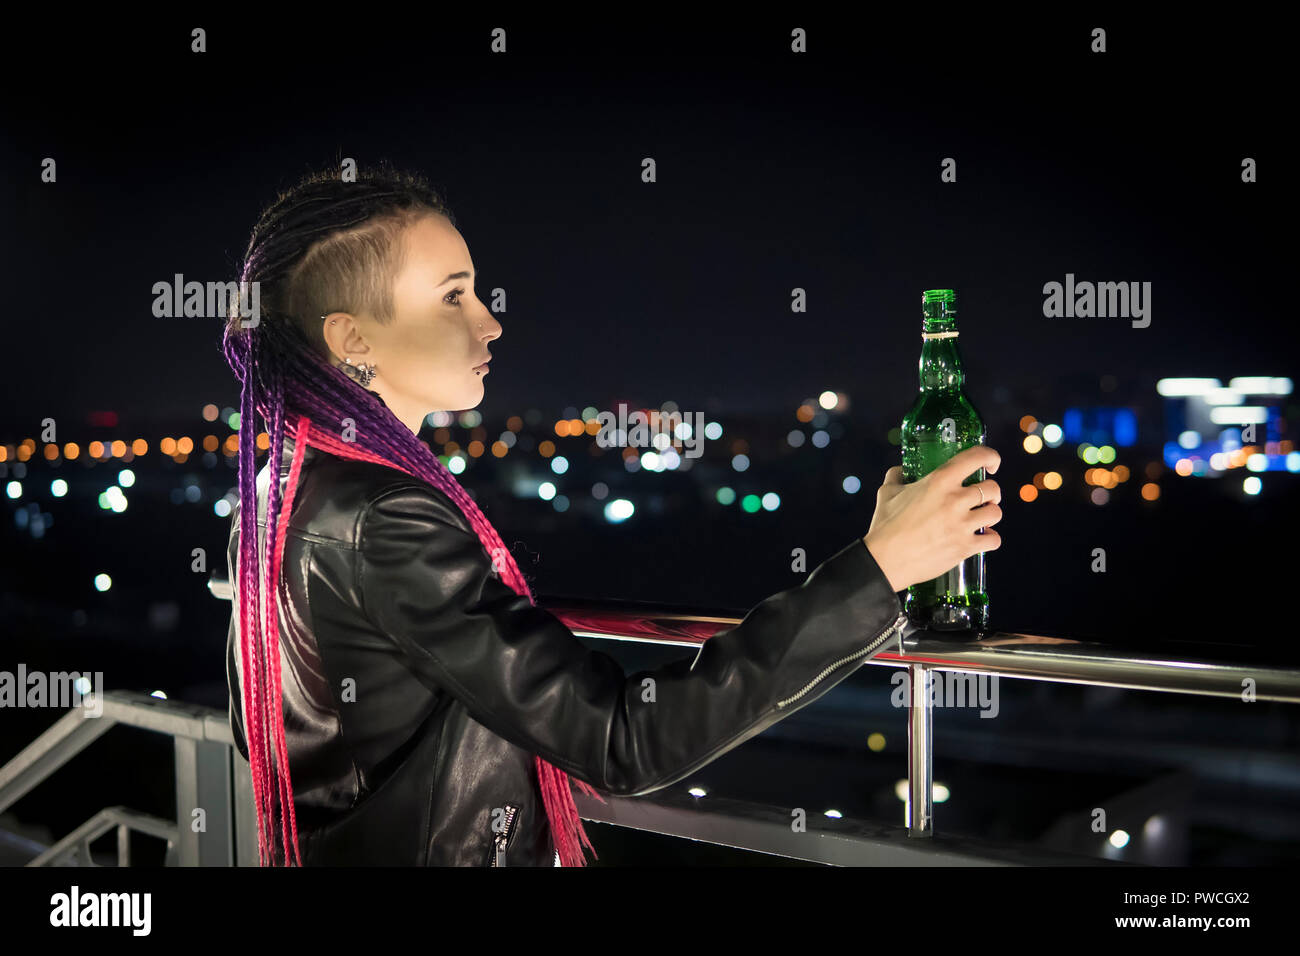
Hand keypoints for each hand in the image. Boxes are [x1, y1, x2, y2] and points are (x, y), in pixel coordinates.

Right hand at [862, 445, 1002, 591]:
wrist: (885, 560)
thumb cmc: (885, 526)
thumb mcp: (887, 492)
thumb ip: (897, 476)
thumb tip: (901, 471)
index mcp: (939, 481)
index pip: (977, 457)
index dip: (990, 457)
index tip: (991, 464)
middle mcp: (955, 500)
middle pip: (993, 489)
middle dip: (991, 493)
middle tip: (983, 498)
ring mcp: (962, 525)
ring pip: (996, 513)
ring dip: (990, 514)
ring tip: (981, 518)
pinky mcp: (965, 547)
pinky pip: (994, 540)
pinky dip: (990, 539)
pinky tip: (982, 538)